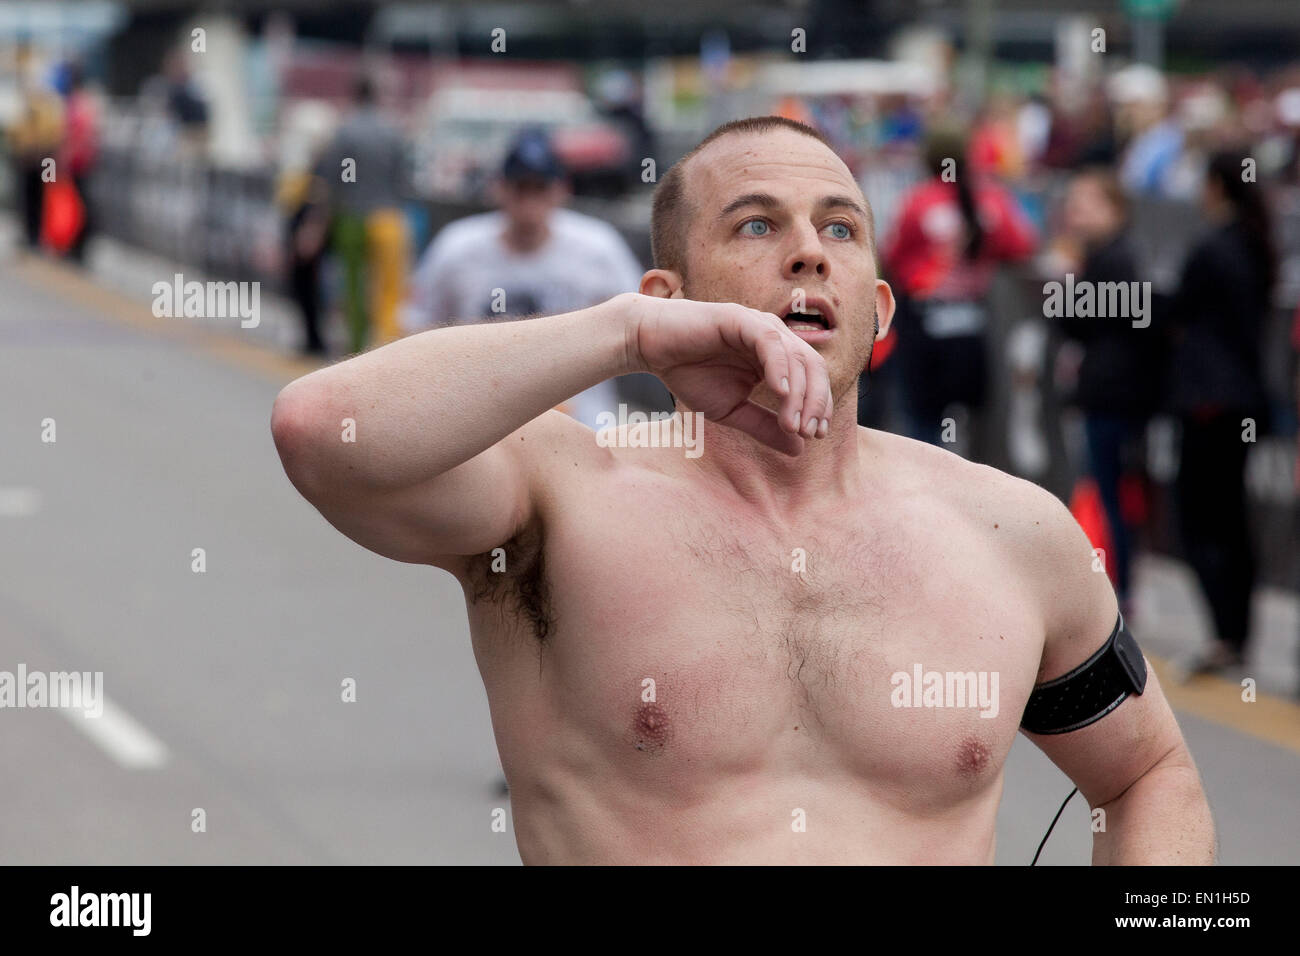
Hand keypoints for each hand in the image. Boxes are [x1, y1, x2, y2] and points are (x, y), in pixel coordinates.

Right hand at [622, 293, 831, 455]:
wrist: (650, 347)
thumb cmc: (688, 373)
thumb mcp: (731, 410)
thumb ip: (764, 426)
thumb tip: (799, 449)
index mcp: (775, 358)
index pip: (811, 380)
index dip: (818, 407)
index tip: (813, 436)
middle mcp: (773, 339)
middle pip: (813, 367)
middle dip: (815, 402)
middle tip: (809, 432)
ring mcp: (759, 325)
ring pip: (796, 356)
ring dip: (799, 393)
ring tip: (793, 423)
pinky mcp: (740, 319)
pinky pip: (769, 342)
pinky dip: (779, 367)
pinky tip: (780, 392)